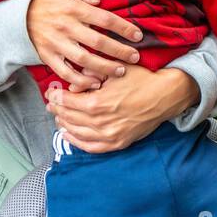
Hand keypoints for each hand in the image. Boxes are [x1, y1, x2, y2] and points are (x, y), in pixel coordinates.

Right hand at [27, 0, 144, 91]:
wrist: (19, 16)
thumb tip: (97, 0)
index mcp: (72, 8)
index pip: (104, 18)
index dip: (123, 27)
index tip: (138, 35)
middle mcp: (65, 27)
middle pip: (97, 42)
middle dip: (119, 51)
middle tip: (136, 57)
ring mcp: (56, 44)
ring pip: (83, 60)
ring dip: (104, 68)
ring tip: (121, 71)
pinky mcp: (48, 57)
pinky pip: (65, 72)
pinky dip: (80, 80)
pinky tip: (96, 82)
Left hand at [47, 66, 198, 153]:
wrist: (165, 96)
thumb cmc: (141, 79)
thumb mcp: (115, 69)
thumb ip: (91, 73)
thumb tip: (74, 84)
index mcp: (98, 102)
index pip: (66, 102)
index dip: (56, 97)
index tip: (51, 93)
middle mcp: (101, 122)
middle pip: (68, 118)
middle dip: (57, 110)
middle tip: (52, 104)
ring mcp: (109, 136)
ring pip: (76, 133)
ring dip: (64, 124)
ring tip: (59, 117)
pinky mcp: (117, 143)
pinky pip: (90, 147)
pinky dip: (76, 142)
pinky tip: (69, 134)